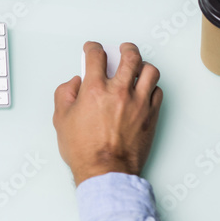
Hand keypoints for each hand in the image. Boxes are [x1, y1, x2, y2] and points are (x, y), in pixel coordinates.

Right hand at [53, 42, 162, 185]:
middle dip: (125, 48)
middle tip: (122, 49)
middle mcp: (119, 91)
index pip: (96, 56)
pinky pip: (158, 91)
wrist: (106, 172)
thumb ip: (65, 94)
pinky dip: (152, 87)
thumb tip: (75, 83)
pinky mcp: (151, 115)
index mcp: (95, 90)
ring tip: (137, 68)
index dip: (93, 48)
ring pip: (150, 71)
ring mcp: (139, 103)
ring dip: (143, 66)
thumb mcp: (61, 120)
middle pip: (130, 56)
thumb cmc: (84, 151)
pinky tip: (145, 90)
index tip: (92, 49)